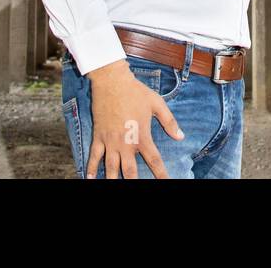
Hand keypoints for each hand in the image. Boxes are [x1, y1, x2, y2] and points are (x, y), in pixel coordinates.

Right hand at [85, 60, 184, 178]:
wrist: (112, 81)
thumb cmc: (136, 92)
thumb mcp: (157, 104)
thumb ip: (169, 122)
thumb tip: (181, 137)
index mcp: (142, 136)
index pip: (154, 161)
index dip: (161, 174)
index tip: (166, 183)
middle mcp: (126, 143)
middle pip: (130, 172)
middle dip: (134, 183)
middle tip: (138, 189)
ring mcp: (110, 141)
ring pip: (111, 168)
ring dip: (113, 180)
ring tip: (113, 189)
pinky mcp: (99, 136)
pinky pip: (94, 156)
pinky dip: (91, 168)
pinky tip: (89, 178)